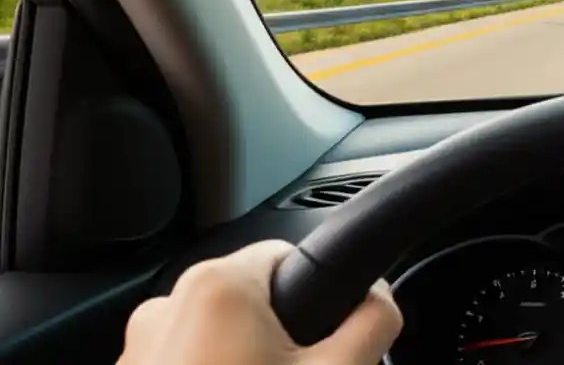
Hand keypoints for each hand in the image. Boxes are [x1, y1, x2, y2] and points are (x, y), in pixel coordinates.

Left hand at [118, 240, 401, 364]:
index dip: (322, 294)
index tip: (333, 336)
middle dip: (284, 340)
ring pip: (218, 343)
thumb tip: (380, 302)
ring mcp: (137, 355)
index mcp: (218, 288)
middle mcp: (166, 310)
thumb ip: (372, 324)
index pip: (289, 256)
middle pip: (253, 303)